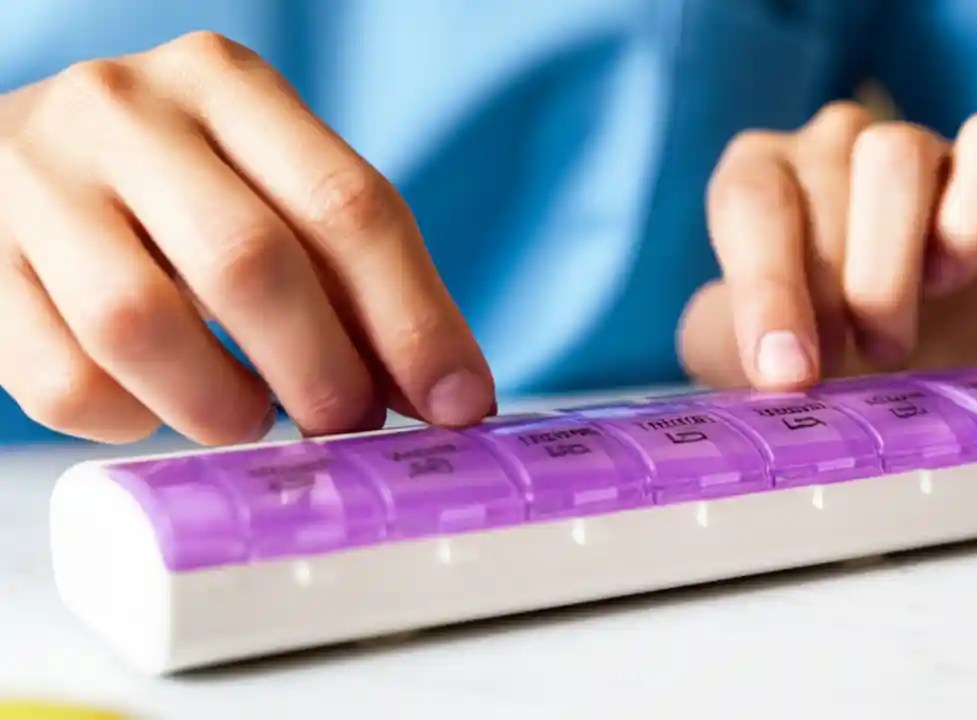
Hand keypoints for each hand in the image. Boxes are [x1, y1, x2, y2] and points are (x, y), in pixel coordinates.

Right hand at [0, 32, 492, 444]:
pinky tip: (152, 407)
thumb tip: (449, 396)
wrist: (11, 167)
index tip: (461, 406)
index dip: (416, 320)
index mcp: (226, 84)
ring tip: (248, 421)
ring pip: (141, 321)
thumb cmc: (177, 195)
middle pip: (251, 261)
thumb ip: (353, 278)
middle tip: (349, 428)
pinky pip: (63, 378)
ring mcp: (35, 182)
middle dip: (323, 371)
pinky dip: (128, 418)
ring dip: (220, 404)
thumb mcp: (269, 194)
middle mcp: (125, 111)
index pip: (348, 204)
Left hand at [679, 101, 976, 388]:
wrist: (934, 349)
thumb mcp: (756, 356)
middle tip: (841, 363)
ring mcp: (912, 139)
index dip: (767, 290)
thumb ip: (725, 350)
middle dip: (830, 292)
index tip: (785, 373)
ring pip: (896, 158)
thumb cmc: (827, 345)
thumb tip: (749, 363)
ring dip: (891, 268)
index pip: (749, 203)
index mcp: (755, 176)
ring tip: (887, 341)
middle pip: (824, 185)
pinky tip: (953, 275)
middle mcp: (826, 143)